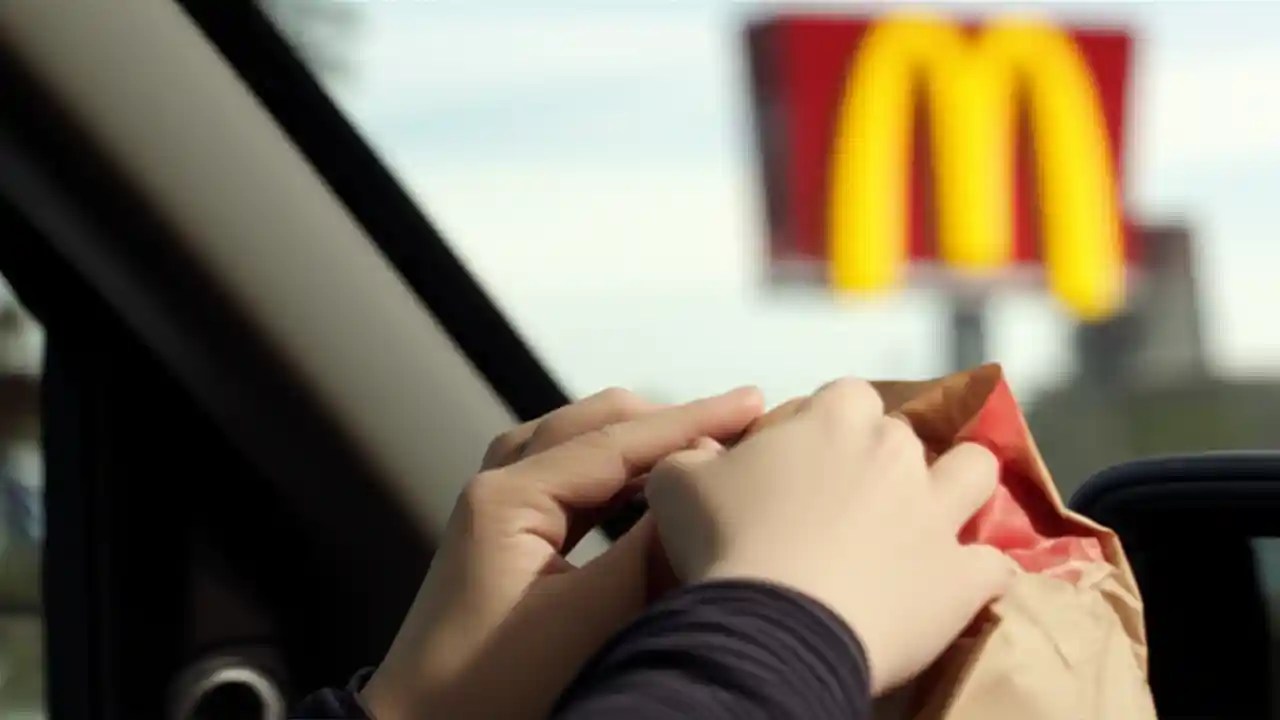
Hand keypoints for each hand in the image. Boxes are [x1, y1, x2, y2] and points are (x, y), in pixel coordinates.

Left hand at [361, 386, 763, 718]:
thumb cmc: (493, 692)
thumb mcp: (588, 621)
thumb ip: (650, 551)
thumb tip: (702, 495)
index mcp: (508, 497)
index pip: (617, 439)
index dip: (692, 420)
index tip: (754, 403)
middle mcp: (496, 488)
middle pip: (595, 425)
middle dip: (668, 422)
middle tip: (739, 425)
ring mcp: (495, 511)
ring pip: (581, 447)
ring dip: (643, 445)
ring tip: (707, 450)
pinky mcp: (503, 540)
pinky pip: (570, 481)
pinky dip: (619, 476)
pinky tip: (655, 490)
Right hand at [645, 378, 1013, 695]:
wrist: (773, 629)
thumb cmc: (723, 543)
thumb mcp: (679, 485)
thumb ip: (694, 457)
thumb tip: (703, 454)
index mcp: (834, 422)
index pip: (847, 394)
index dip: (828, 422)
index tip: (802, 457)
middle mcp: (895, 454)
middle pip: (904, 434)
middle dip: (883, 458)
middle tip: (846, 499)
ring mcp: (936, 514)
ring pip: (975, 472)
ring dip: (958, 486)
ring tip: (931, 515)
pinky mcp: (961, 577)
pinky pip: (993, 565)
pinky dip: (977, 574)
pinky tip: (954, 587)